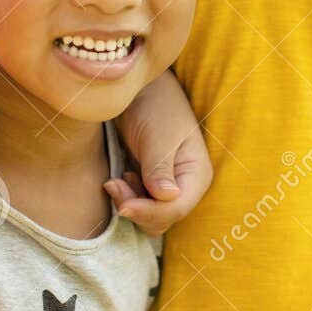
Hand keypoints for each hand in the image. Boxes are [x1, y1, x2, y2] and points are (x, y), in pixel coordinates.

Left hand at [108, 72, 212, 236]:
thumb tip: (167, 197)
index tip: (123, 205)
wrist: (138, 90)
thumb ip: (160, 167)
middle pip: (163, 219)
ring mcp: (167, 187)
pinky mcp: (149, 185)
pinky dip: (126, 198)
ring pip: (149, 217)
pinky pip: (139, 206)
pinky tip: (119, 178)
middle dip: (137, 209)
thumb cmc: (154, 105)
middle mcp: (185, 186)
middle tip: (115, 183)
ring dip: (129, 204)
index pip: (177, 209)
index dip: (150, 212)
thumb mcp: (157, 135)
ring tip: (116, 179)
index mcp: (196, 174)